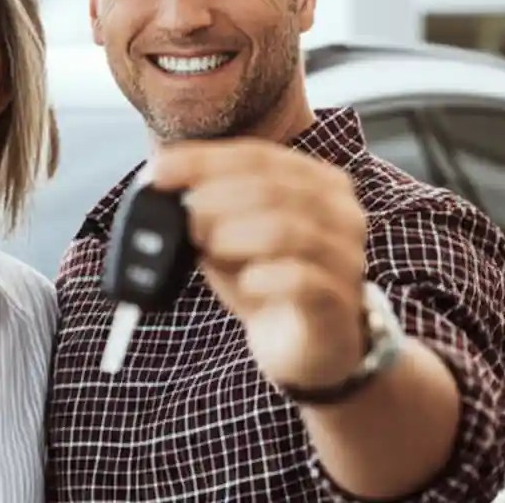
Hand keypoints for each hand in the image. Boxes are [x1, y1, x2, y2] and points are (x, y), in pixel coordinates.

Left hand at [151, 138, 368, 389]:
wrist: (306, 347)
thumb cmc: (268, 282)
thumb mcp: (228, 238)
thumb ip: (204, 209)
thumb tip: (161, 184)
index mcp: (316, 182)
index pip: (258, 156)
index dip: (204, 160)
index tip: (159, 171)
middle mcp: (340, 212)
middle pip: (272, 187)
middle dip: (216, 200)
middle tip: (186, 220)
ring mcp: (345, 256)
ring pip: (287, 230)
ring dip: (233, 237)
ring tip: (208, 249)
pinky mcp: (339, 301)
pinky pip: (301, 279)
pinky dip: (264, 277)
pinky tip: (246, 283)